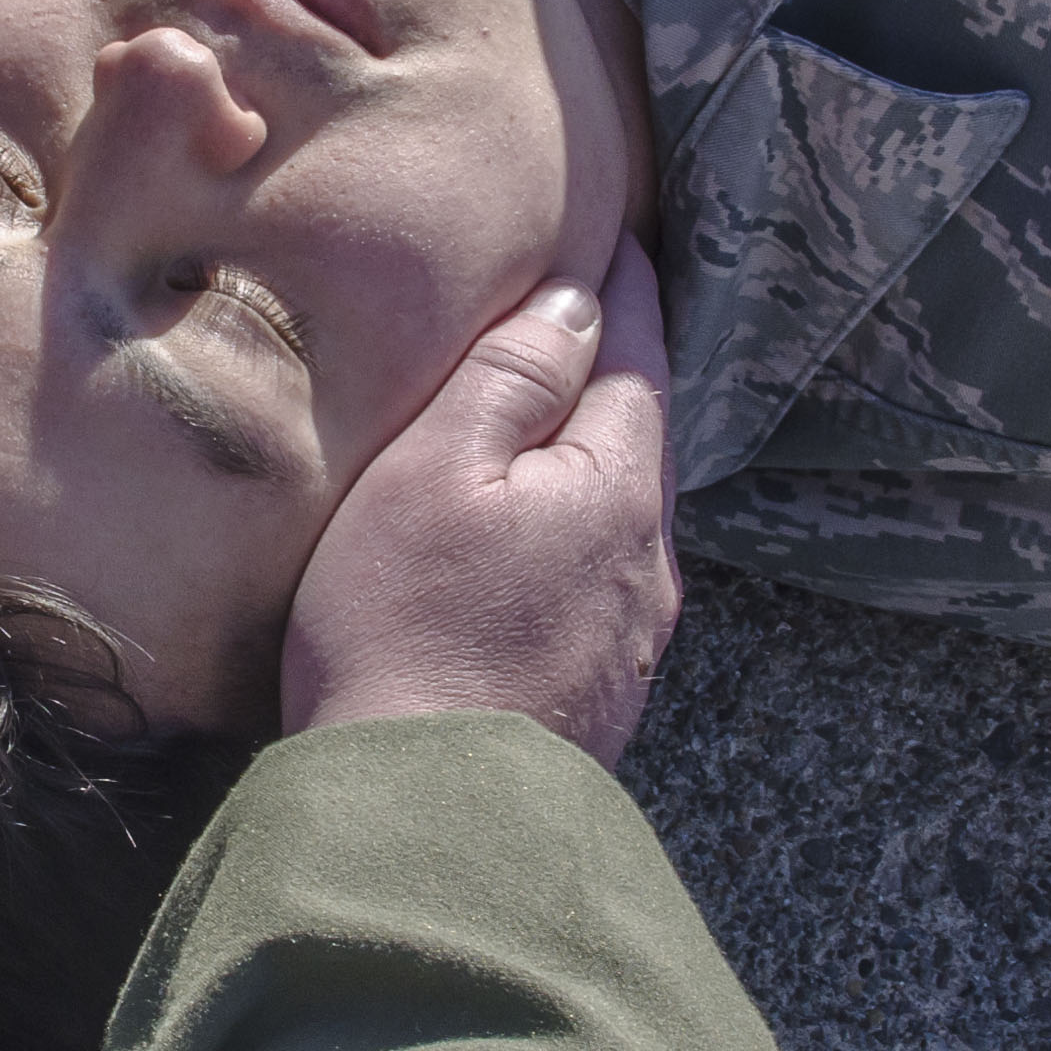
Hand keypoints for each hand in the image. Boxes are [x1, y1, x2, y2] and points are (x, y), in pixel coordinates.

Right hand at [283, 243, 684, 767]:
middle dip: (618, 370)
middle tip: (591, 311)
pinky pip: (601, 581)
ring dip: (599, 459)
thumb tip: (579, 302)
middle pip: (642, 435)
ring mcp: (632, 639)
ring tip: (560, 421)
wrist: (422, 817)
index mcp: (618, 486)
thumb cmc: (402, 627)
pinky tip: (542, 544)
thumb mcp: (436, 471)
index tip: (619, 233)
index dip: (624, 287)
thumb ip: (511, 377)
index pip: (637, 353)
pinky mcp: (600, 698)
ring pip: (625, 514)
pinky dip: (579, 533)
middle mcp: (648, 561)